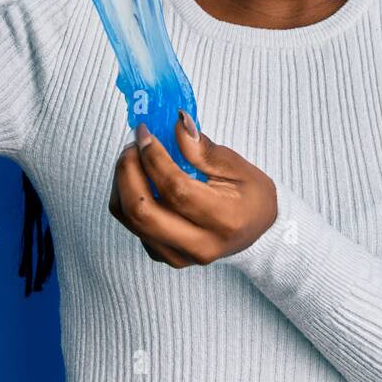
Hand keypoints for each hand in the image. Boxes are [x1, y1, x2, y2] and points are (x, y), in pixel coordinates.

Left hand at [109, 110, 276, 267]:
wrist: (258, 232)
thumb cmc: (250, 196)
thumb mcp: (235, 166)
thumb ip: (202, 148)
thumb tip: (177, 123)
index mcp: (224, 219)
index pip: (176, 189)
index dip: (153, 157)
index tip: (145, 132)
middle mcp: (200, 245)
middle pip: (142, 211)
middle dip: (127, 171)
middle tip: (133, 146)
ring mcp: (180, 256)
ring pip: (130, 220)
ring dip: (122, 184)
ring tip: (133, 159)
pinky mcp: (166, 257)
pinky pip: (134, 228)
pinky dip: (128, 199)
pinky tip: (142, 181)